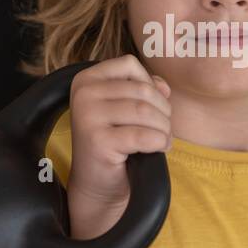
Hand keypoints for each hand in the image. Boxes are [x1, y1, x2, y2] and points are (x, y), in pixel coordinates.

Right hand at [66, 54, 171, 212]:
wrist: (98, 183)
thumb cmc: (116, 141)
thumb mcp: (126, 107)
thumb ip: (143, 87)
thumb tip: (163, 86)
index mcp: (86, 79)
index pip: (129, 64)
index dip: (150, 84)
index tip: (152, 106)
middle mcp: (83, 94)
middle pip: (142, 89)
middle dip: (163, 110)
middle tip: (164, 128)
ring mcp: (87, 117)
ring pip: (145, 111)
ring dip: (164, 128)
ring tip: (163, 139)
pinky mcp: (98, 141)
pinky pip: (143, 135)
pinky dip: (159, 142)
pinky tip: (158, 149)